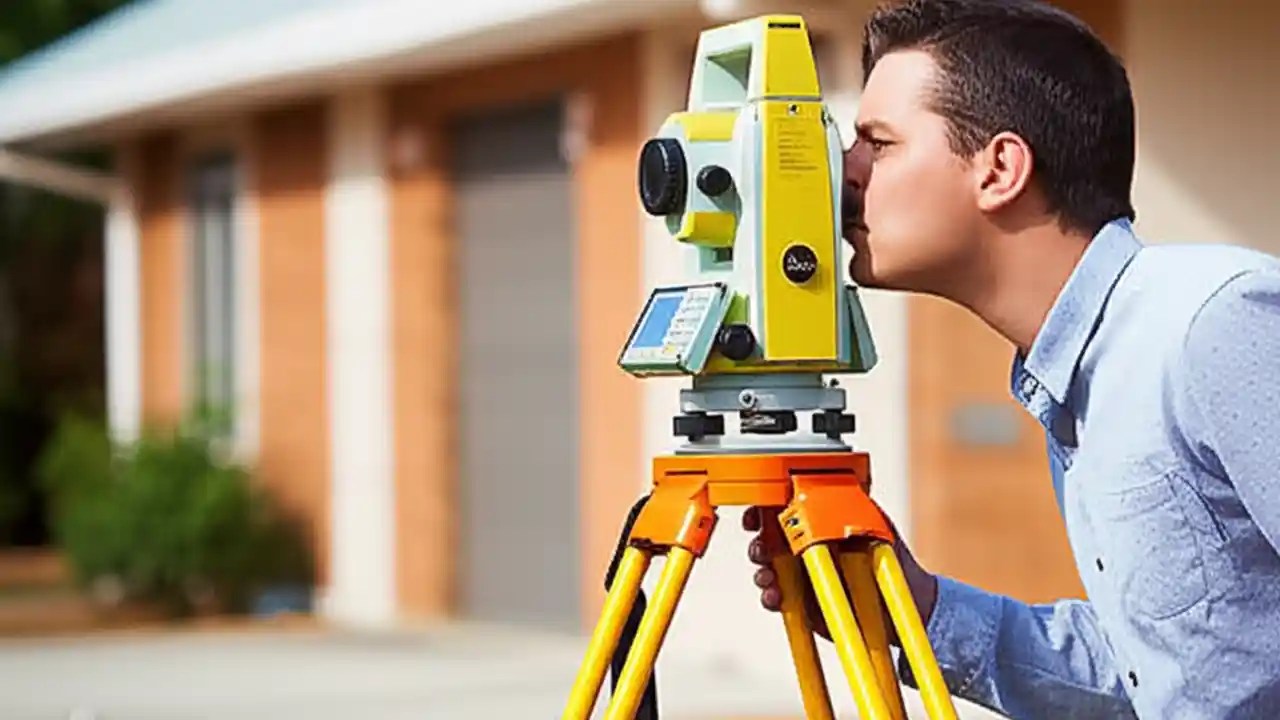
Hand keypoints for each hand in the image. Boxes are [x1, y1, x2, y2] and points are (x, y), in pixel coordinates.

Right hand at [743, 505, 938, 644]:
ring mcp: (801, 574)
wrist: (905, 602)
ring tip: (768, 577)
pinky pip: (776, 597)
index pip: (780, 508)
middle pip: (766, 538)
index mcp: (816, 521)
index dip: (763, 509)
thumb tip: (829, 485)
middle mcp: (804, 546)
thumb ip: (850, 500)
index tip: (756, 516)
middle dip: (757, 543)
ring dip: (761, 572)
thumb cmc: (890, 555)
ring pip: (766, 568)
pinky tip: (776, 596)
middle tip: (762, 550)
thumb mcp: (874, 520)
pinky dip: (770, 597)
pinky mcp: (802, 602)